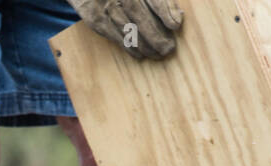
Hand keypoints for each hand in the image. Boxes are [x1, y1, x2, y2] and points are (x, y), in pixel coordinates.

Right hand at [68, 0, 183, 59]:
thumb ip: (161, 1)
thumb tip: (178, 17)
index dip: (164, 9)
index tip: (175, 25)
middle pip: (138, 13)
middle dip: (155, 34)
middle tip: (168, 49)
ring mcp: (104, 3)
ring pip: (125, 26)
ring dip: (143, 44)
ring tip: (156, 55)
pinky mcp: (93, 15)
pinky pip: (112, 33)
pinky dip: (127, 46)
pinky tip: (138, 55)